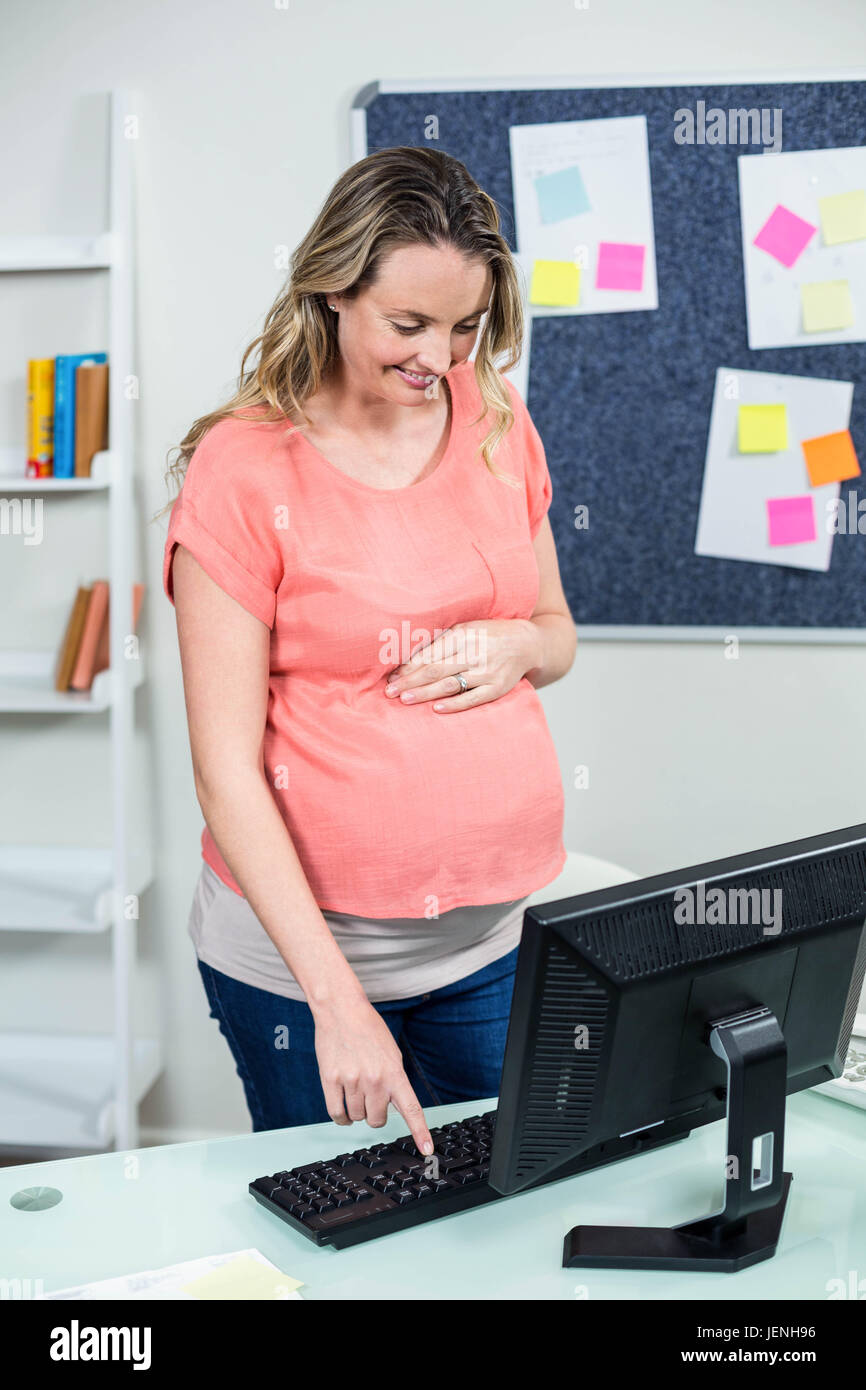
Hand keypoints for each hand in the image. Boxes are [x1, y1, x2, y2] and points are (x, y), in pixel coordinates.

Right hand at [314, 996, 433, 1153]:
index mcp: (394, 1073)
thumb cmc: (368, 1030)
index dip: (420, 1132)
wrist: (341, 1010)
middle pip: (377, 1120)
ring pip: (356, 1117)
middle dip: (375, 1113)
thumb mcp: (392, 1053)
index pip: (411, 1109)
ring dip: (356, 1111)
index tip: (426, 1150)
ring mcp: (352, 1081)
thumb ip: (395, 1079)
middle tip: (371, 1096)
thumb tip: (395, 1105)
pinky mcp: (331, 1080)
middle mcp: (375, 1079)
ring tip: (355, 1089)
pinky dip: (341, 1117)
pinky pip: (337, 1114)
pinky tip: (343, 1107)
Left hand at [384, 619, 540, 712]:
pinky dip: (454, 705)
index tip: (392, 677)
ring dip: (426, 693)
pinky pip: (473, 699)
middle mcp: (474, 652)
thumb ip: (441, 641)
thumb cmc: (488, 635)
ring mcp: (486, 672)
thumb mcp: (466, 628)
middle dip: (410, 681)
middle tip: (389, 692)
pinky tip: (436, 709)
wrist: (526, 643)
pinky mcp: (497, 688)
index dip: (409, 666)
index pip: (430, 653)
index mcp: (463, 635)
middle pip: (436, 669)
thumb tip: (408, 656)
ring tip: (405, 700)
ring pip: (450, 685)